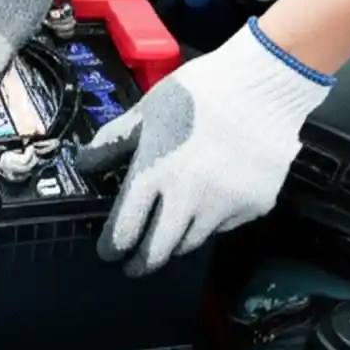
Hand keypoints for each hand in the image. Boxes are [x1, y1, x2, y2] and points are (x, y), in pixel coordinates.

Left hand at [76, 19, 333, 275]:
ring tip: (171, 229)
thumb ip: (114, 141)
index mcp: (154, 172)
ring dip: (175, 241)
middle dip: (141, 263)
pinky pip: (225, 225)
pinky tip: (213, 196)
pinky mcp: (253, 207)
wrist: (265, 84)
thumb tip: (84, 163)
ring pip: (191, 242)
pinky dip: (213, 219)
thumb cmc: (201, 91)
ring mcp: (223, 206)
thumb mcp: (148, 109)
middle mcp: (186, 198)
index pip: (124, 229)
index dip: (112, 247)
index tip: (109, 252)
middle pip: (157, 252)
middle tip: (134, 265)